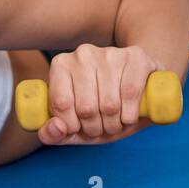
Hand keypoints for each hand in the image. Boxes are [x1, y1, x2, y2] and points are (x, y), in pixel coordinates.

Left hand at [38, 43, 158, 145]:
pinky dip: (130, 116)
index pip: (61, 104)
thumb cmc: (98, 107)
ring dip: (113, 125)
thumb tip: (56, 128)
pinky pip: (130, 94)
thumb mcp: (72, 125)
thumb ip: (52, 134)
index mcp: (61, 65)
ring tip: (113, 124)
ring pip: (109, 105)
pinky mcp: (135, 56)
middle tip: (99, 128)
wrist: (136, 86)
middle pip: (86, 107)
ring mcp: (109, 53)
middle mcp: (82, 54)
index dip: (71, 126)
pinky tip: (128, 117)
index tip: (78, 128)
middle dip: (94, 128)